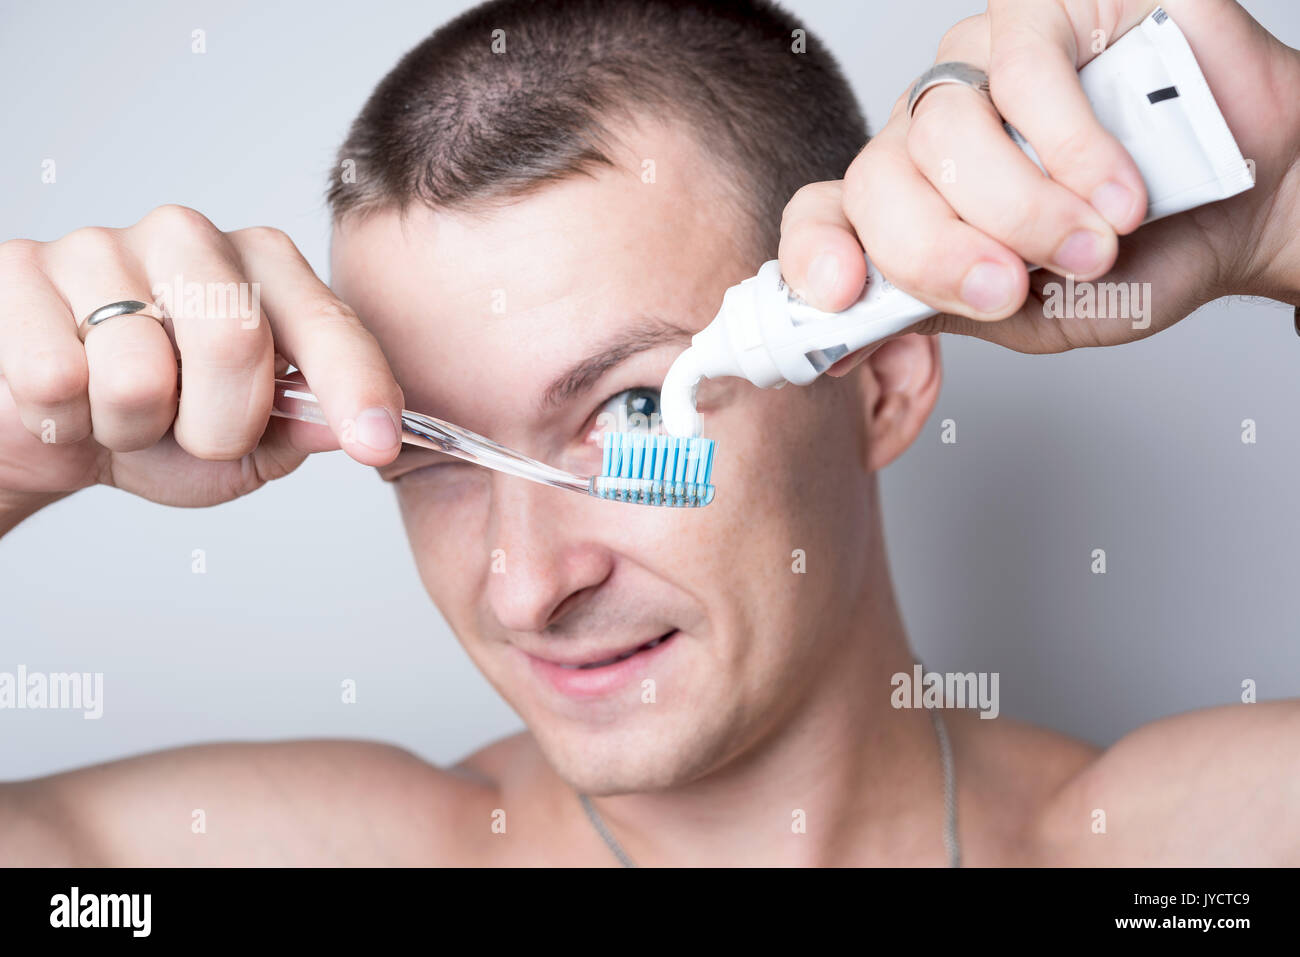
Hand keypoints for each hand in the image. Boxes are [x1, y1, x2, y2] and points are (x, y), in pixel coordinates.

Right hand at [0, 205, 403, 518]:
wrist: (41, 425)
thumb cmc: (154, 428)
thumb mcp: (244, 447)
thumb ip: (299, 430)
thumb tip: (355, 426)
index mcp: (260, 268)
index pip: (325, 321)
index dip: (355, 384)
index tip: (377, 442)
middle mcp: (188, 237)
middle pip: (233, 340)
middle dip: (219, 427)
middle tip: (191, 435)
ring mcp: (98, 244)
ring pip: (137, 375)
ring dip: (131, 430)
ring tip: (118, 412)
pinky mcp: (16, 269)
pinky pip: (54, 378)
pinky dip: (64, 418)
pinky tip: (62, 397)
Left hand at [778, 0, 1299, 365]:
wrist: (1256, 204)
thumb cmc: (1147, 255)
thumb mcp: (1034, 316)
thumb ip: (952, 313)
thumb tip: (854, 335)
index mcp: (915, 198)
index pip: (827, 212)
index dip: (815, 253)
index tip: (840, 297)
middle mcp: (936, 125)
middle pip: (878, 177)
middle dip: (938, 251)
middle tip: (1013, 288)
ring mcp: (986, 61)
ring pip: (945, 126)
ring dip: (1020, 207)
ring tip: (1094, 243)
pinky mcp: (1049, 9)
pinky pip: (1022, 68)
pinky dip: (1070, 146)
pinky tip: (1120, 189)